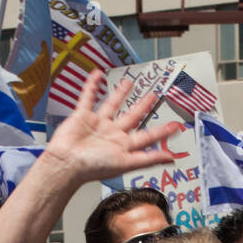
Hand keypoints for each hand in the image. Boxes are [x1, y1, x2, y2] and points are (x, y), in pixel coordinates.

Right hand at [41, 70, 181, 186]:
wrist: (66, 163)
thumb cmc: (93, 167)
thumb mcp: (126, 163)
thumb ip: (148, 159)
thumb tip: (170, 158)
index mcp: (124, 146)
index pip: (147, 136)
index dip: (161, 132)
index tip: (175, 126)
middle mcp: (112, 134)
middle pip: (132, 116)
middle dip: (143, 106)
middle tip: (153, 96)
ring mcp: (98, 124)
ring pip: (112, 104)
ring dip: (120, 93)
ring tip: (128, 83)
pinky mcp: (82, 116)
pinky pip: (88, 98)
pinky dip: (91, 86)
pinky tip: (96, 75)